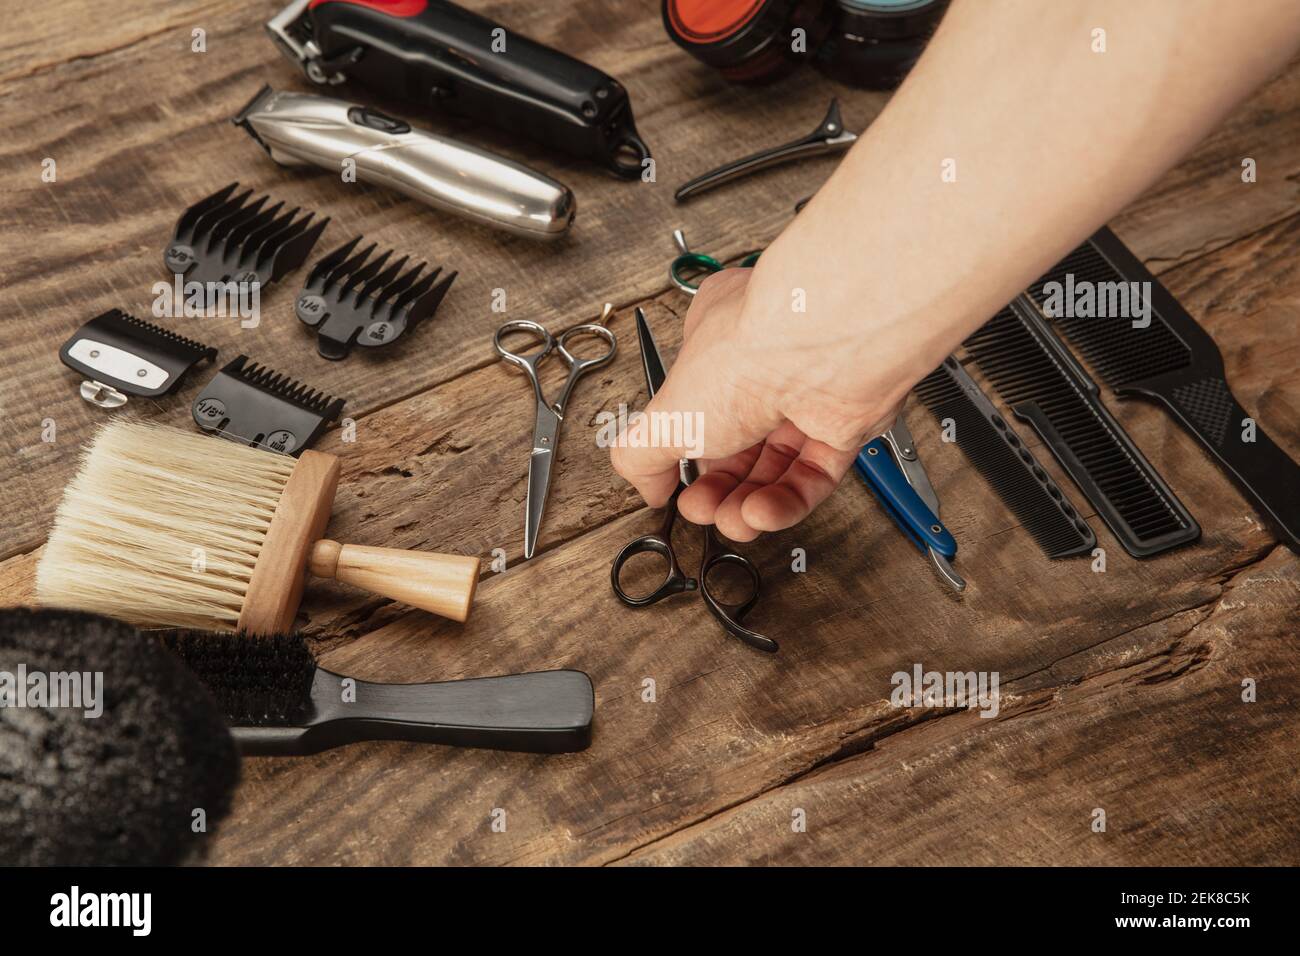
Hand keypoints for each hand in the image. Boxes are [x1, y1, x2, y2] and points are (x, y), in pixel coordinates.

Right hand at [610, 263, 907, 541]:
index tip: (671, 485)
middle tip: (702, 510)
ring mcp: (807, 396)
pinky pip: (813, 474)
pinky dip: (787, 501)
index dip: (683, 452)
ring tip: (733, 521)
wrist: (822, 350)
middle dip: (716, 488)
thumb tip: (647, 486)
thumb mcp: (666, 415)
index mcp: (717, 346)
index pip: (696, 408)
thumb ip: (641, 455)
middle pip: (736, 446)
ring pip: (775, 465)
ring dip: (748, 502)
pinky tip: (762, 515)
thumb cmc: (746, 355)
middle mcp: (765, 367)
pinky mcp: (843, 424)